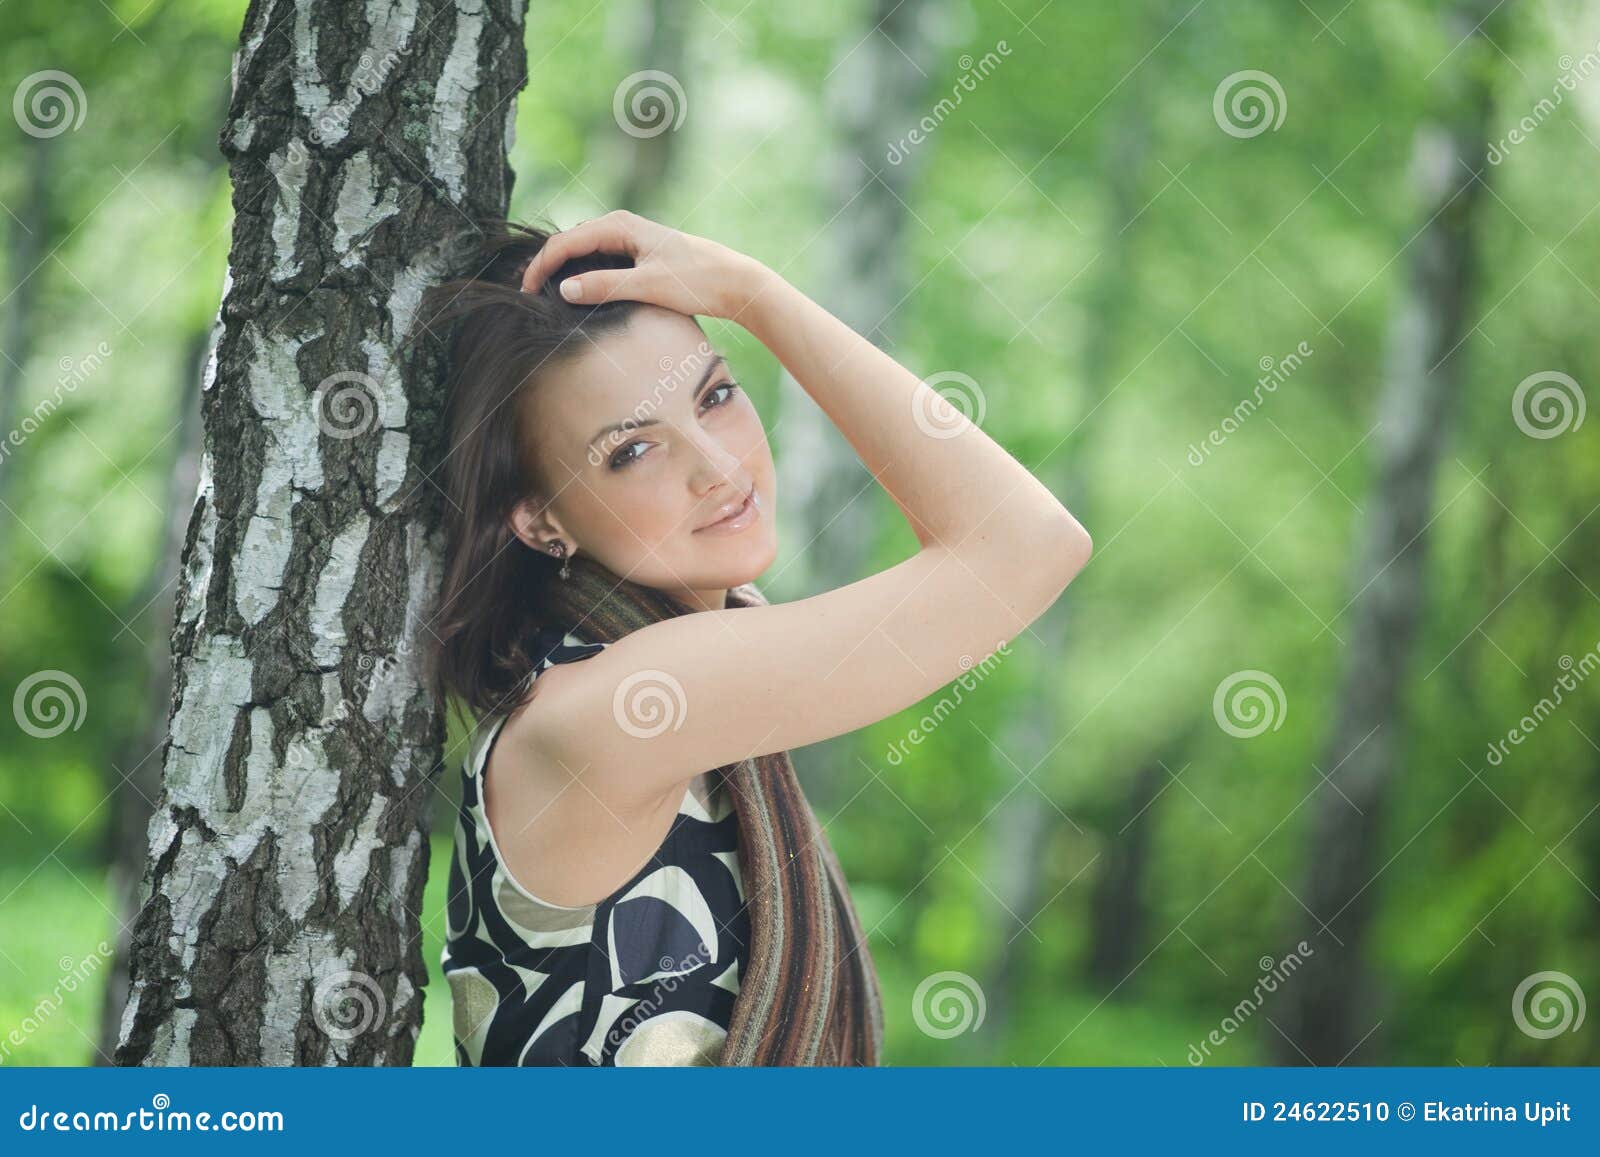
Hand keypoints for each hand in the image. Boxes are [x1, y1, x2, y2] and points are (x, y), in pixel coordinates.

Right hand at [520, 210, 768, 319]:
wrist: (736, 283)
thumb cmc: (697, 281)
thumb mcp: (648, 286)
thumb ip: (605, 286)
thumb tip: (564, 290)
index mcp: (620, 225)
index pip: (565, 243)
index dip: (541, 267)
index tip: (525, 293)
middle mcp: (623, 226)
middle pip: (571, 243)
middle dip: (546, 266)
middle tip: (526, 294)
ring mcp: (632, 239)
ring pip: (585, 252)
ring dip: (564, 270)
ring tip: (543, 295)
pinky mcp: (641, 255)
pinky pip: (601, 260)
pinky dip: (584, 274)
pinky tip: (578, 293)